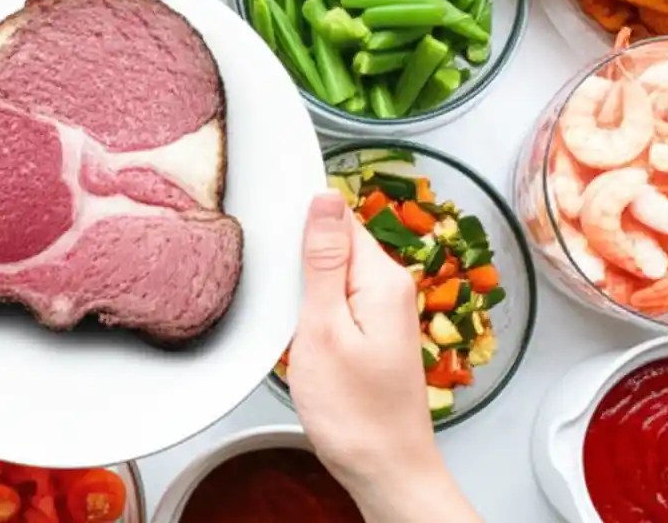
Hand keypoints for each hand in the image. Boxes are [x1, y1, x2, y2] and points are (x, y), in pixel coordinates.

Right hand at [289, 193, 479, 522]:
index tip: (276, 244)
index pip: (340, 216)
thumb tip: (325, 199)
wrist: (385, 469)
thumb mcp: (324, 328)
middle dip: (301, 256)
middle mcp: (391, 288)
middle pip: (337, 242)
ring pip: (334, 271)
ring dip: (305, 285)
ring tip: (289, 316)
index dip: (301, 220)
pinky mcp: (374, 332)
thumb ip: (323, 261)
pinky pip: (338, 298)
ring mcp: (384, 311)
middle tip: (277, 289)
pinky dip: (314, 308)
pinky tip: (302, 330)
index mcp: (381, 278)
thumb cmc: (355, 412)